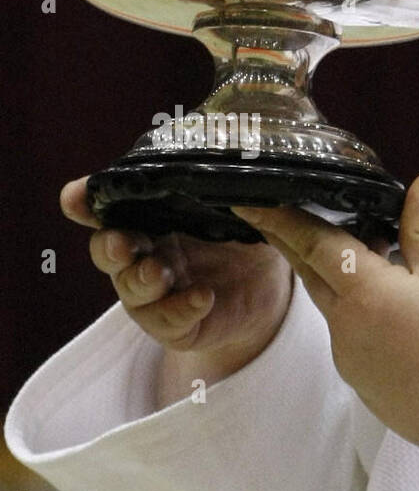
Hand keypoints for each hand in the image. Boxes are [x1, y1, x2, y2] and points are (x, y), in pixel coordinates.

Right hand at [63, 176, 293, 404]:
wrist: (271, 289)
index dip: (85, 201)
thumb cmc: (246, 237)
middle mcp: (144, 253)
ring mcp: (156, 293)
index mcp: (150, 218)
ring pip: (131, 288)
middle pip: (108, 249)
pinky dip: (182, 308)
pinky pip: (168, 321)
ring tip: (161, 272)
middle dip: (109, 246)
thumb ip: (230, 190)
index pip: (107, 206)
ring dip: (142, 279)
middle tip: (123, 244)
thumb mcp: (242, 208)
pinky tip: (203, 296)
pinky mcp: (176, 325)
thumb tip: (233, 165)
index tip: (76, 197)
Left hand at [232, 172, 418, 456]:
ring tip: (376, 258)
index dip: (279, 218)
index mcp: (364, 293)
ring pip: (334, 310)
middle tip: (285, 218)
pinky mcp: (367, 386)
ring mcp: (352, 362)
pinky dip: (362, 317)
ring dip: (341, 282)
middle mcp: (345, 329)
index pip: (311, 243)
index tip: (248, 201)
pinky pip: (353, 340)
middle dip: (298, 246)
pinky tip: (397, 313)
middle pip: (312, 276)